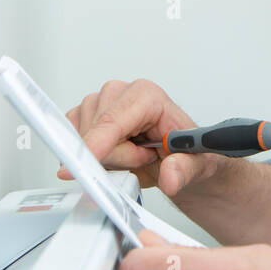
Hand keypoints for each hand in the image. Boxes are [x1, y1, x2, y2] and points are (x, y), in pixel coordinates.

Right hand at [58, 78, 222, 195]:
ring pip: (83, 143)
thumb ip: (185, 169)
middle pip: (96, 137)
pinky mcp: (82, 118)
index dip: (96, 145)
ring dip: (108, 160)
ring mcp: (98, 104)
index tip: (81, 165)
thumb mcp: (198, 165)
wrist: (180, 160)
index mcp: (147, 95)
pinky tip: (116, 155)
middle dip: (119, 159)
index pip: (112, 121)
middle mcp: (119, 93)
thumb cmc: (187, 154)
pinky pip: (71, 145)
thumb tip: (171, 176)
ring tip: (134, 155)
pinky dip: (92, 158)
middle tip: (146, 158)